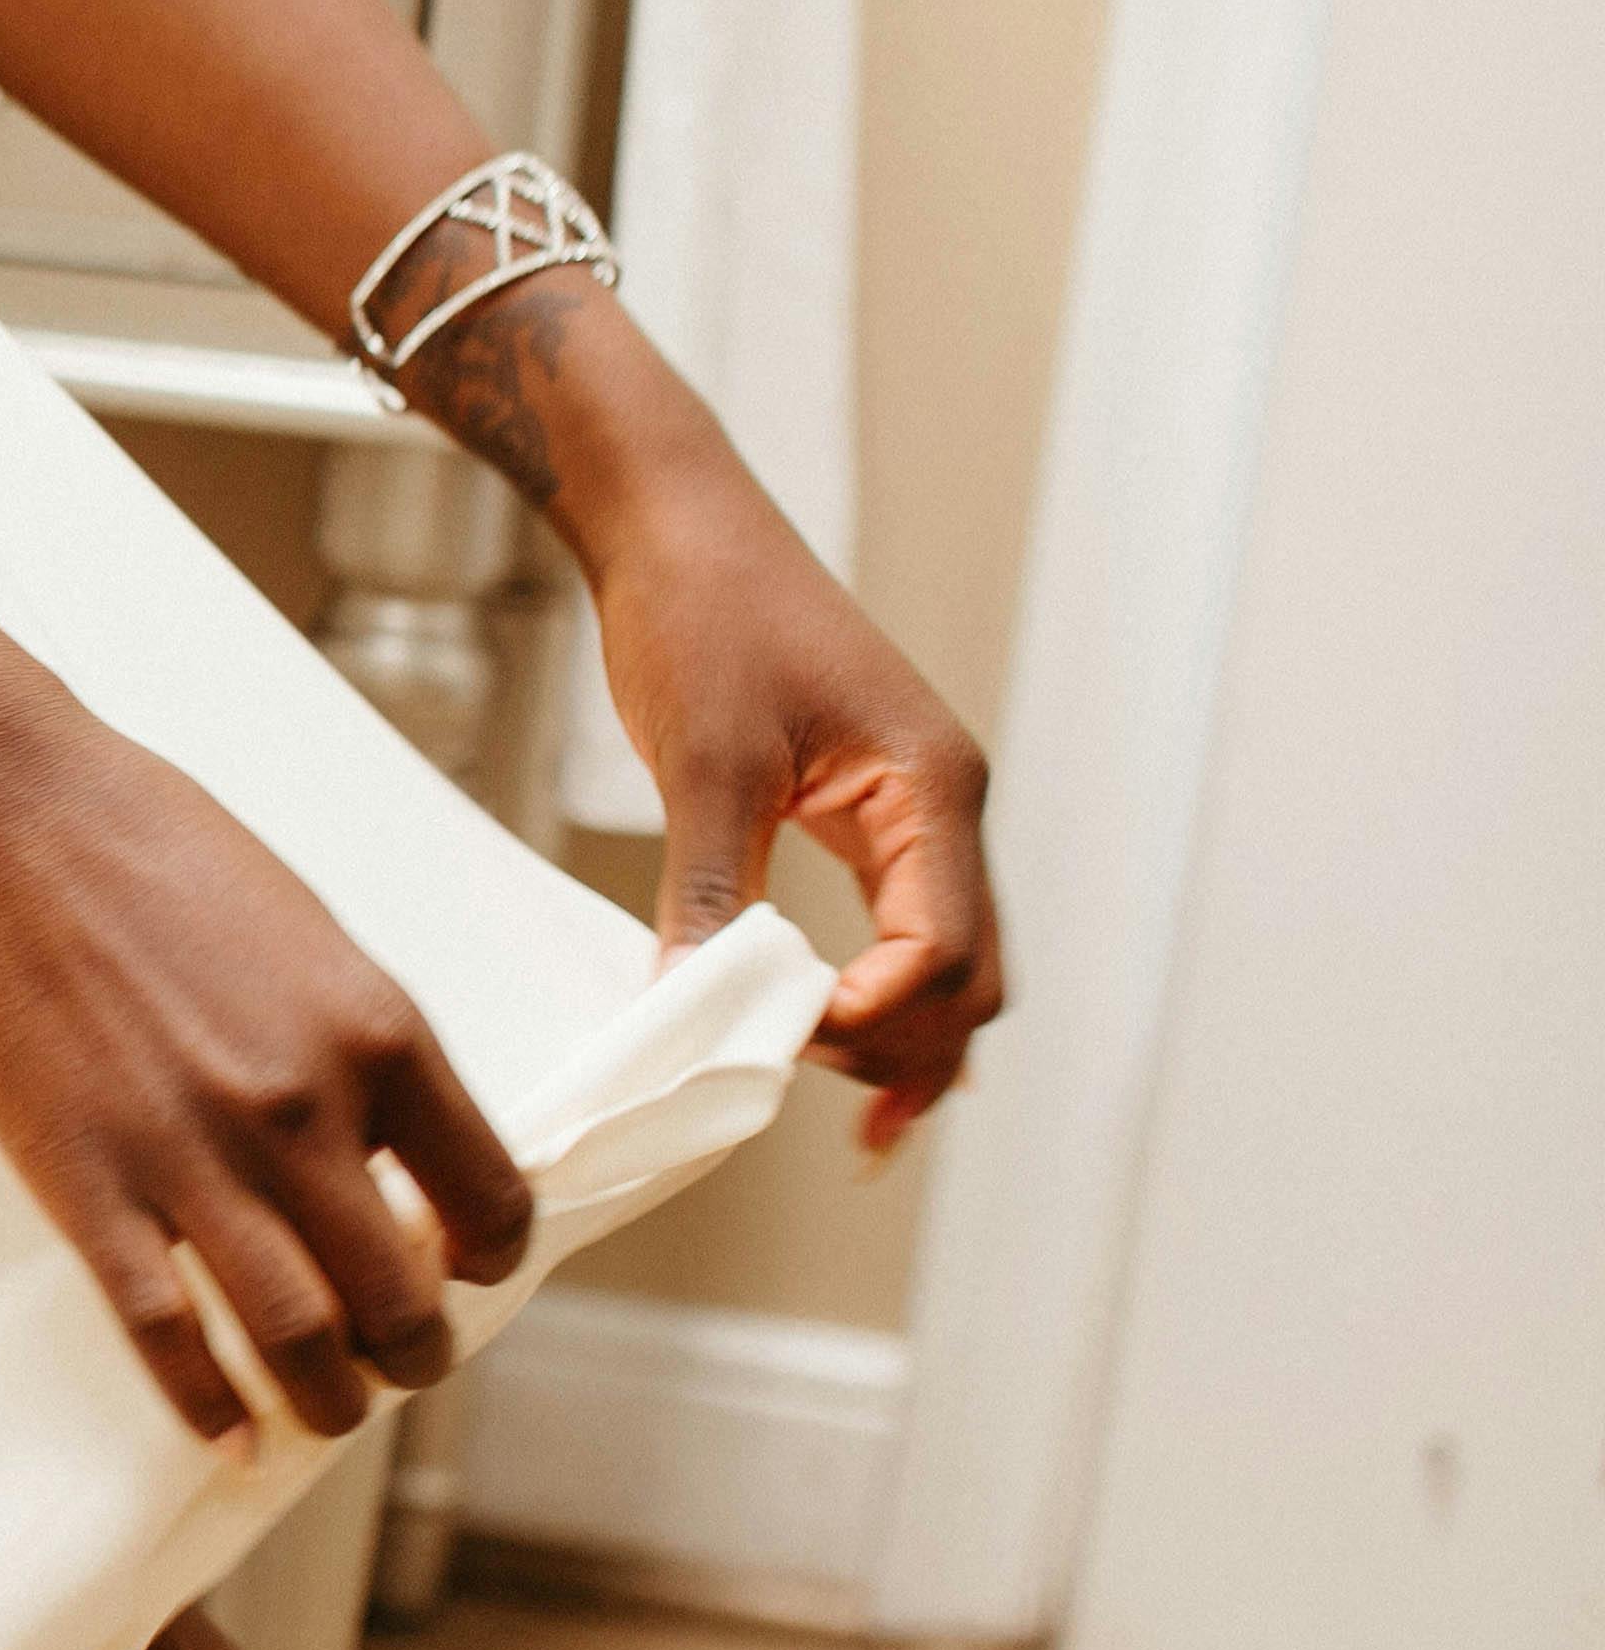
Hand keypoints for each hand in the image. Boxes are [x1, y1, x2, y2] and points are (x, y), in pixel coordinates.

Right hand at [0, 713, 532, 1443]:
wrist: (6, 817)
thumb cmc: (157, 851)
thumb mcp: (311, 937)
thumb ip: (361, 1046)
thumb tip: (391, 1150)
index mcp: (381, 1034)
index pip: (490, 1200)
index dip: (489, 1260)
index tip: (463, 1272)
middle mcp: (303, 1110)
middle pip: (398, 1298)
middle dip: (414, 1355)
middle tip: (398, 1364)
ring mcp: (191, 1158)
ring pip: (295, 1339)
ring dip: (326, 1400)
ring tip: (323, 1411)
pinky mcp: (88, 1188)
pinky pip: (164, 1332)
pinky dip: (206, 1404)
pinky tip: (225, 1431)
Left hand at [585, 491, 1005, 1153]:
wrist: (681, 529)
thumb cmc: (702, 617)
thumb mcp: (704, 762)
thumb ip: (709, 891)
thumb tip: (695, 1007)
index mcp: (932, 789)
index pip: (939, 951)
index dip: (872, 1022)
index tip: (783, 1045)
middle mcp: (945, 806)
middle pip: (969, 975)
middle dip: (912, 1053)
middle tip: (837, 1121)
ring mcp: (914, 810)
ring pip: (946, 958)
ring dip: (905, 1036)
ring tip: (848, 1113)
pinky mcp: (867, 810)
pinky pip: (902, 922)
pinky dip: (879, 989)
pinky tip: (830, 1036)